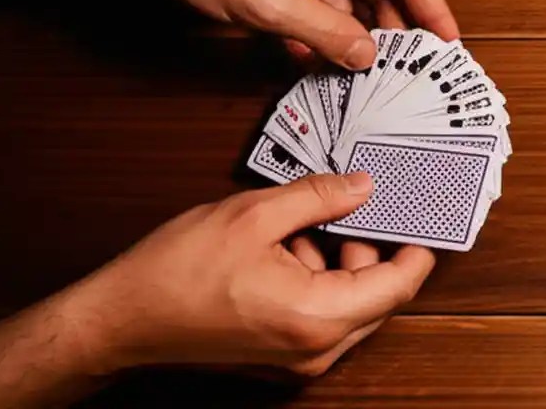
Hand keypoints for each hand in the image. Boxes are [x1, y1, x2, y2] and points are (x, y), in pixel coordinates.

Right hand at [66, 173, 434, 375]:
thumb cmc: (176, 271)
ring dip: (337, 260)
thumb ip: (320, 197)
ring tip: (295, 228)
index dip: (416, 246)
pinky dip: (316, 278)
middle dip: (367, 245)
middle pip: (379, 293)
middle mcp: (318, 348)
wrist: (122, 319)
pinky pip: (324, 312)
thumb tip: (364, 186)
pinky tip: (282, 250)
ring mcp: (301, 358)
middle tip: (348, 204)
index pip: (399, 283)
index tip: (423, 214)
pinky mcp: (284, 355)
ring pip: (351, 301)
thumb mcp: (254, 215)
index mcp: (318, 316)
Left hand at [98, 0, 457, 68]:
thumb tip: (368, 57)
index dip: (434, 11)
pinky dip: (321, 30)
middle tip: (408, 75)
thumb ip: (329, 35)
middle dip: (393, 31)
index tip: (450, 48)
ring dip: (353, 37)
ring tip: (363, 79)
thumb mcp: (273, 5)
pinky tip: (314, 64)